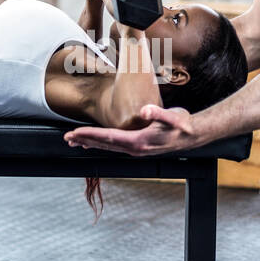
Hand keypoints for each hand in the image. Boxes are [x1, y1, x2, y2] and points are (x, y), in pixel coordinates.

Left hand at [64, 104, 198, 155]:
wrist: (193, 135)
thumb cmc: (182, 125)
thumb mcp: (172, 117)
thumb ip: (158, 113)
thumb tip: (145, 110)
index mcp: (140, 141)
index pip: (109, 138)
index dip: (91, 136)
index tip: (75, 133)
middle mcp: (136, 149)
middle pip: (105, 145)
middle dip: (85, 141)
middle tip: (66, 138)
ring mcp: (137, 150)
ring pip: (108, 147)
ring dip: (90, 144)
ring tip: (74, 142)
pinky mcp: (139, 147)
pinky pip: (115, 147)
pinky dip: (101, 144)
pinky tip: (93, 143)